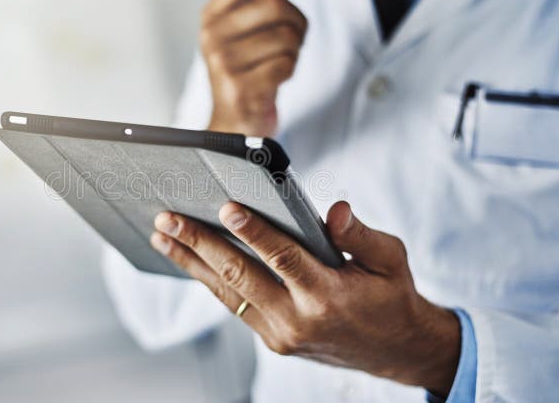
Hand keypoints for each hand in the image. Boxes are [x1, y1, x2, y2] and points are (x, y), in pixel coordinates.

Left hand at [150, 201, 461, 395]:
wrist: (395, 351)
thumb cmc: (390, 297)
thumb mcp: (390, 260)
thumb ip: (361, 234)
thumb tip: (335, 211)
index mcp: (329, 295)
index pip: (284, 258)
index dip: (254, 231)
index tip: (226, 208)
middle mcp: (299, 319)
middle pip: (240, 274)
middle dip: (200, 243)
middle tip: (168, 219)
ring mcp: (281, 334)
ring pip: (228, 292)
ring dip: (192, 262)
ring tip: (163, 236)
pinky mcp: (273, 340)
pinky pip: (235, 305)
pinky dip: (209, 279)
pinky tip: (189, 259)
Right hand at [201, 0, 309, 136]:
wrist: (234, 121)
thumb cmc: (244, 70)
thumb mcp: (246, 26)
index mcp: (212, 15)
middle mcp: (212, 36)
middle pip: (274, 4)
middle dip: (296, 21)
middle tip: (292, 38)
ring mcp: (223, 63)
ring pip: (285, 36)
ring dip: (295, 49)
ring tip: (279, 61)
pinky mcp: (240, 88)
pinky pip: (286, 64)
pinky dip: (290, 70)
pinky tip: (275, 78)